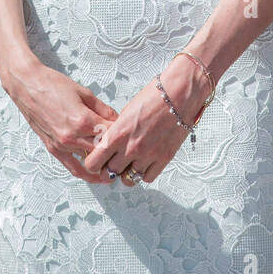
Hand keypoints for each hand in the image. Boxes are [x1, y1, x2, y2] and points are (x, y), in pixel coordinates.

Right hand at [4, 59, 119, 182]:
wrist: (28, 85)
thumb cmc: (54, 85)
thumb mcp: (84, 93)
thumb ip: (103, 109)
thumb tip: (117, 119)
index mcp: (83, 120)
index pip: (110, 134)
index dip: (121, 134)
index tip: (130, 134)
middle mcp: (72, 137)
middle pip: (102, 151)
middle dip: (115, 152)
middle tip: (126, 153)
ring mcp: (61, 145)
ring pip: (88, 164)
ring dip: (102, 166)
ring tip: (115, 168)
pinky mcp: (52, 149)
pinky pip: (71, 167)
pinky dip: (85, 173)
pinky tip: (96, 174)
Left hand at [82, 55, 212, 186]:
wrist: (179, 94)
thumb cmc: (153, 97)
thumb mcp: (126, 112)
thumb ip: (116, 131)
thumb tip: (110, 145)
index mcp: (117, 134)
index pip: (93, 163)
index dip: (93, 163)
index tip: (97, 160)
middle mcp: (131, 148)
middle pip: (109, 173)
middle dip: (109, 168)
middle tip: (114, 160)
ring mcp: (148, 156)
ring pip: (128, 179)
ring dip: (127, 172)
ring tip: (131, 162)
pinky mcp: (163, 159)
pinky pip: (147, 178)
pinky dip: (144, 173)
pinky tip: (145, 162)